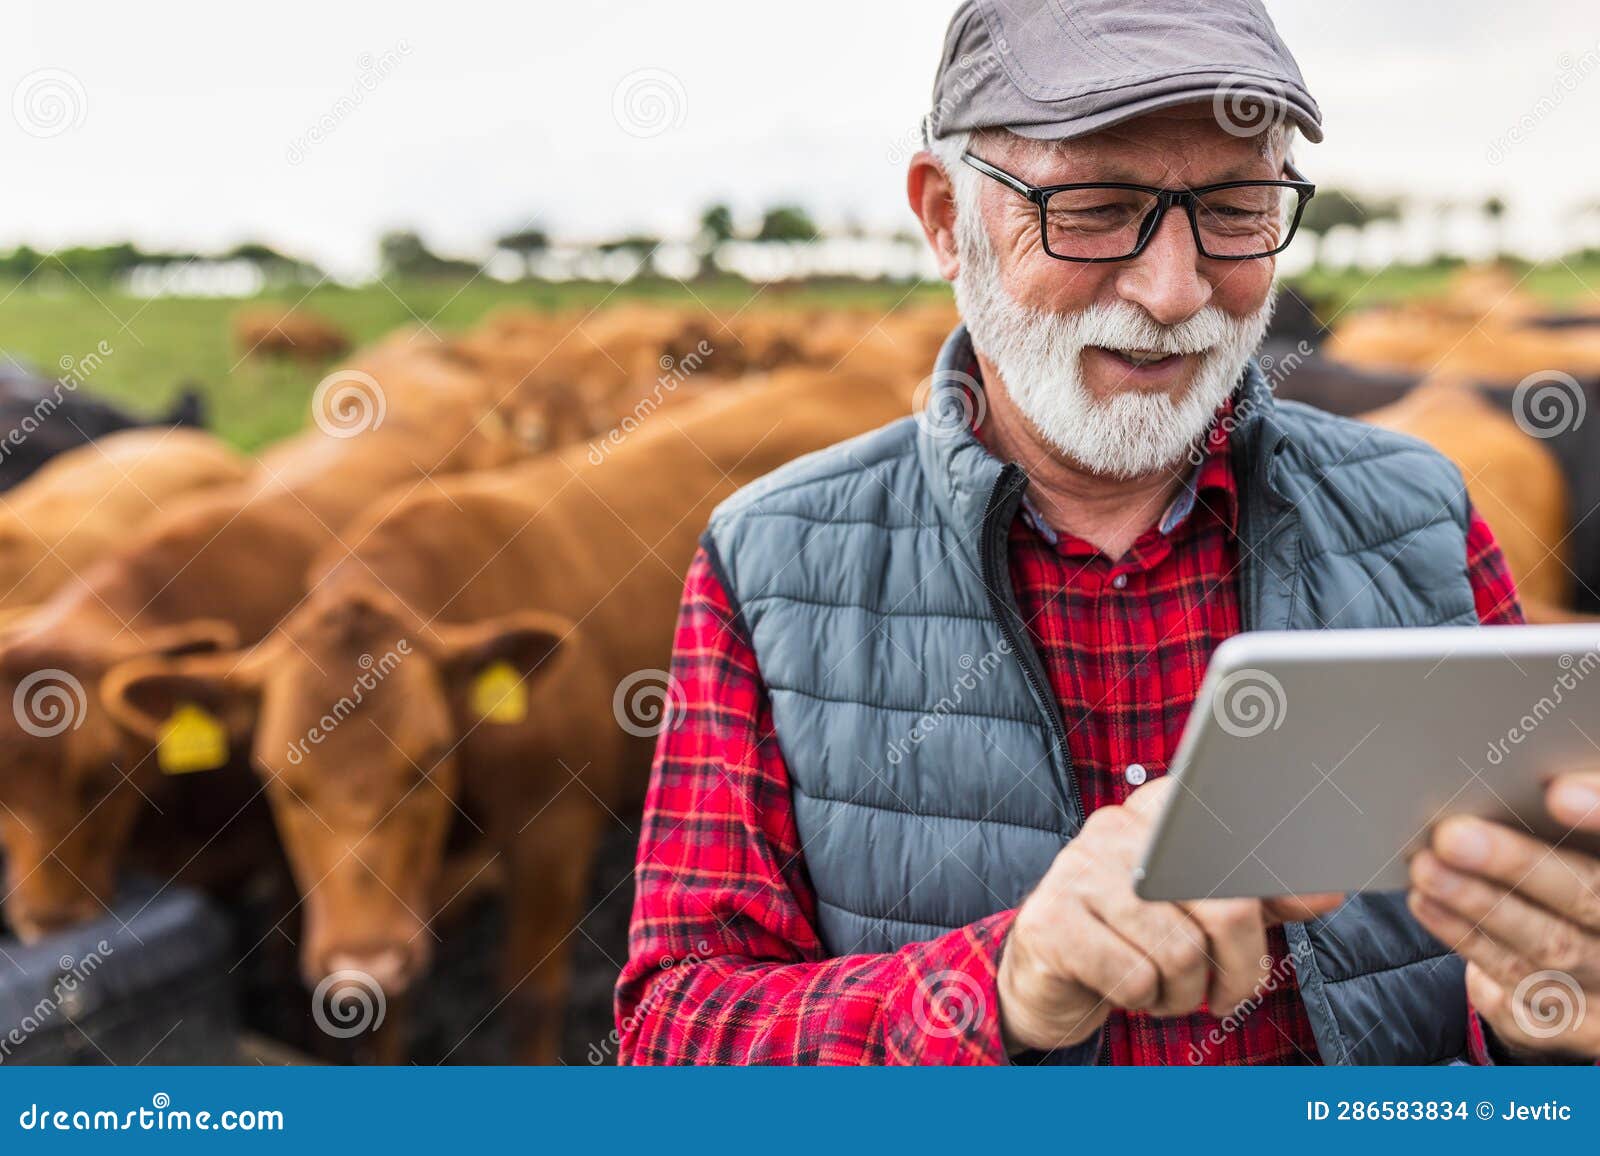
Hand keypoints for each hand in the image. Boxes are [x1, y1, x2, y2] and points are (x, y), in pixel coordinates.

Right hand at [997, 777, 1345, 1054]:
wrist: (1047, 972)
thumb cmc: (1135, 939)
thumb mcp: (1203, 914)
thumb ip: (1262, 898)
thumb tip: (1328, 891)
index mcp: (1159, 812)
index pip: (1237, 836)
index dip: (1273, 880)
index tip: (1298, 902)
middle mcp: (1117, 828)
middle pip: (1224, 907)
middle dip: (1239, 969)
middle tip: (1230, 995)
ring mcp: (1078, 870)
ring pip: (1179, 952)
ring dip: (1182, 994)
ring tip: (1164, 990)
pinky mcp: (1051, 919)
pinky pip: (1132, 977)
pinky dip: (1141, 1000)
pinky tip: (1125, 989)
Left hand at [1408, 770, 1599, 1060]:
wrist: (1596, 971)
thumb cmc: (1581, 876)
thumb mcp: (1584, 851)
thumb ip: (1578, 819)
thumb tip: (1535, 776)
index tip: (1557, 793)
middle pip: (1590, 899)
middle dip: (1518, 866)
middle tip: (1453, 837)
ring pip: (1549, 950)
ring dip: (1478, 908)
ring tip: (1426, 870)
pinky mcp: (1581, 1028)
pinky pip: (1523, 996)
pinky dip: (1473, 948)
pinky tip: (1431, 908)